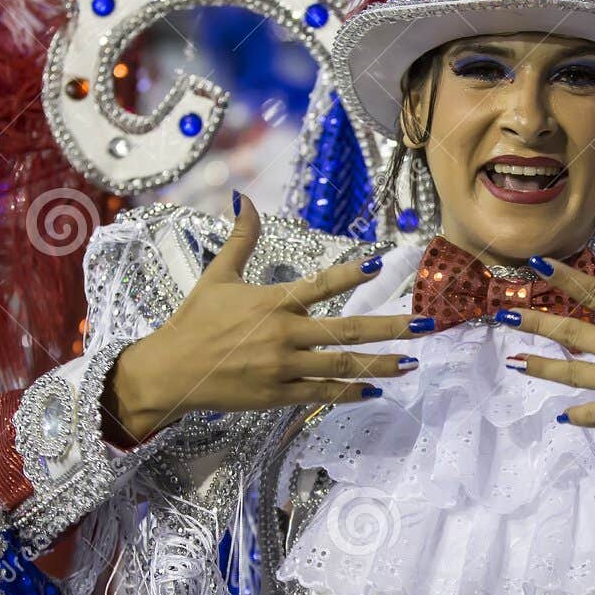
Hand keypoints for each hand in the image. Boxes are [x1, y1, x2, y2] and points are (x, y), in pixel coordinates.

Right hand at [102, 198, 425, 444]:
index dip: (349, 274)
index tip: (379, 265)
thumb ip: (241, 239)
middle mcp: (282, 333)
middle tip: (425, 323)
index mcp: (271, 301)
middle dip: (389, 326)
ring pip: (341, 366)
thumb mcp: (217, 276)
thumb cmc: (193, 321)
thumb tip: (246, 200)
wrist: (169, 370)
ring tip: (410, 362)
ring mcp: (282, 367)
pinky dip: (348, 392)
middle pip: (346, 329)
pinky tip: (375, 391)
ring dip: (380, 364)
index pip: (319, 283)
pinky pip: (320, 393)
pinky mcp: (276, 394)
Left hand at [505, 220, 594, 512]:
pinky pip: (594, 414)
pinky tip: (561, 415)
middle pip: (571, 333)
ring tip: (513, 361)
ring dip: (540, 366)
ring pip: (571, 373)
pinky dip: (577, 414)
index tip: (535, 265)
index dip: (565, 278)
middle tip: (503, 315)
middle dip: (536, 321)